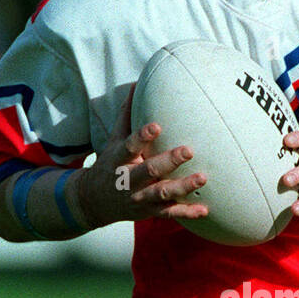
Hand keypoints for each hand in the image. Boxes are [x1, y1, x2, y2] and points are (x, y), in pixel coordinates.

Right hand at [75, 85, 208, 227]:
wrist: (93, 201)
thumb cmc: (110, 163)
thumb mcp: (112, 140)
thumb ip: (125, 115)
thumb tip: (136, 85)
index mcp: (120, 159)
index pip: (130, 145)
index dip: (142, 136)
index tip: (157, 126)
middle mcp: (129, 179)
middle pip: (150, 170)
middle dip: (169, 161)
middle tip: (189, 150)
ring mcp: (139, 197)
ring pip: (162, 193)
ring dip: (183, 187)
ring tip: (203, 177)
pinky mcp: (149, 211)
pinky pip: (169, 213)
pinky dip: (186, 212)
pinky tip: (204, 210)